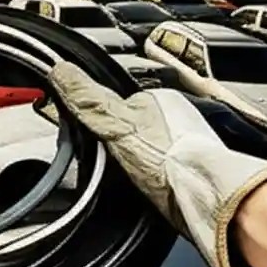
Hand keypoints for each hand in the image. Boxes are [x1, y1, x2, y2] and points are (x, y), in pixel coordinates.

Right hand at [50, 61, 266, 266]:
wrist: (207, 197)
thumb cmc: (169, 159)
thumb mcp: (115, 125)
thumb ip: (89, 99)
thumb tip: (60, 69)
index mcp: (158, 98)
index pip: (120, 101)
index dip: (102, 120)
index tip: (91, 134)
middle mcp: (177, 116)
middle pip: (138, 124)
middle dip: (124, 141)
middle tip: (110, 162)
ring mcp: (188, 143)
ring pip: (154, 147)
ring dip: (142, 161)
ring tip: (130, 179)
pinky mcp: (194, 171)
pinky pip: (165, 170)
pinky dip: (156, 179)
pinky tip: (150, 191)